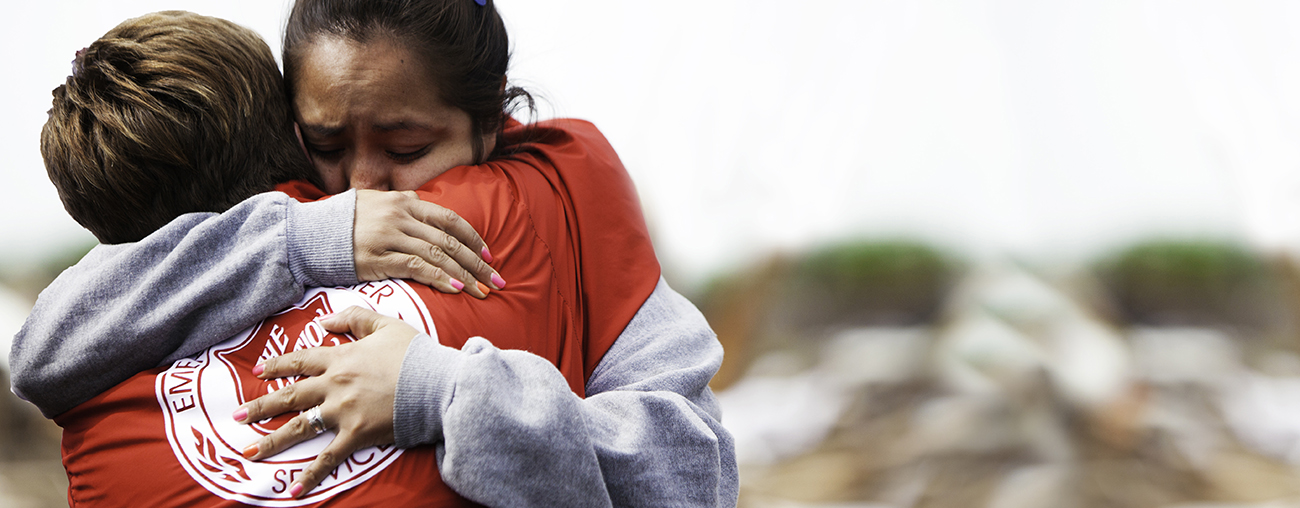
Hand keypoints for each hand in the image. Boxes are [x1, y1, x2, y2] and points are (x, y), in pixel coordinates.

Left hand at [233, 306, 414, 497]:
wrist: (437, 383)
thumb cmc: (416, 354)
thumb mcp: (386, 325)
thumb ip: (354, 318)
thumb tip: (324, 321)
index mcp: (340, 358)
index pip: (299, 360)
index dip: (277, 365)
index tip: (260, 371)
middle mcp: (334, 385)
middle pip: (289, 396)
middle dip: (259, 406)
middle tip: (236, 415)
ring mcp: (342, 412)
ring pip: (298, 427)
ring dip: (271, 441)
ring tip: (249, 452)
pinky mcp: (356, 435)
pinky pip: (328, 458)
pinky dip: (310, 474)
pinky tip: (293, 489)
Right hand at [353, 189, 505, 298]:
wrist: (306, 236)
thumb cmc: (342, 222)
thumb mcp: (374, 202)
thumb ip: (402, 205)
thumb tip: (423, 204)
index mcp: (404, 201)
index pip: (449, 219)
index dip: (473, 238)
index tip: (488, 256)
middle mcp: (400, 216)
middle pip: (450, 240)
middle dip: (478, 263)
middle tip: (496, 281)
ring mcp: (390, 236)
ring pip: (439, 255)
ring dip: (466, 275)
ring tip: (482, 292)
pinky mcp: (378, 258)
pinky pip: (418, 268)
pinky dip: (442, 278)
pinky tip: (457, 289)